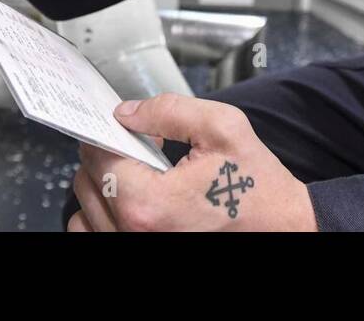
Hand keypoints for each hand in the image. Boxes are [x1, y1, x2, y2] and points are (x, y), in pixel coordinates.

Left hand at [68, 93, 317, 231]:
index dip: (107, 132)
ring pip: (83, 214)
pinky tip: (134, 201)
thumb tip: (127, 112)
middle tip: (137, 147)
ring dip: (101, 188)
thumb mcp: (223, 128)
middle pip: (86, 184)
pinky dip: (104, 216)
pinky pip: (95, 235)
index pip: (97, 156)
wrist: (280, 228)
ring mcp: (135, 249)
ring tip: (137, 176)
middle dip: (106, 157)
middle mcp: (134, 234)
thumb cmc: (254, 186)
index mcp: (150, 203)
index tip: (120, 125)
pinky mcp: (142, 253)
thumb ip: (170, 110)